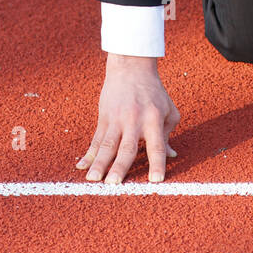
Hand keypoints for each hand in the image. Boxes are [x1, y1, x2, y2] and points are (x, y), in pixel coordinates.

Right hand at [76, 54, 179, 183]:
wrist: (131, 69)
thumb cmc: (154, 92)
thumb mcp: (167, 110)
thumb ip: (168, 134)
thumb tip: (171, 155)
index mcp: (154, 120)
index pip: (157, 145)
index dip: (157, 163)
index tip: (156, 181)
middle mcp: (134, 121)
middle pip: (127, 147)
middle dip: (120, 166)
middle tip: (114, 184)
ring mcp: (117, 120)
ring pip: (107, 145)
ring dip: (99, 163)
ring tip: (93, 180)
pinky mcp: (104, 118)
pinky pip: (95, 140)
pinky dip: (88, 154)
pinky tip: (81, 167)